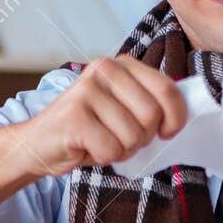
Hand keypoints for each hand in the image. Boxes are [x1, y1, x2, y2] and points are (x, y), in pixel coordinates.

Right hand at [17, 56, 187, 176]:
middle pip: (152, 116)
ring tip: (102, 142)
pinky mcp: (74, 116)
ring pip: (133, 135)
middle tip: (122, 140)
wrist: (38, 144)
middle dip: (142, 139)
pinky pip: (111, 149)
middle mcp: (104, 70)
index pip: (167, 89)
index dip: (176, 118)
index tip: (167, 133)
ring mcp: (87, 90)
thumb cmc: (88, 130)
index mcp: (121, 65)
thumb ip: (149, 103)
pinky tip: (88, 148)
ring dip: (121, 150)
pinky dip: (104, 158)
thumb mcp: (122, 108)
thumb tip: (184, 116)